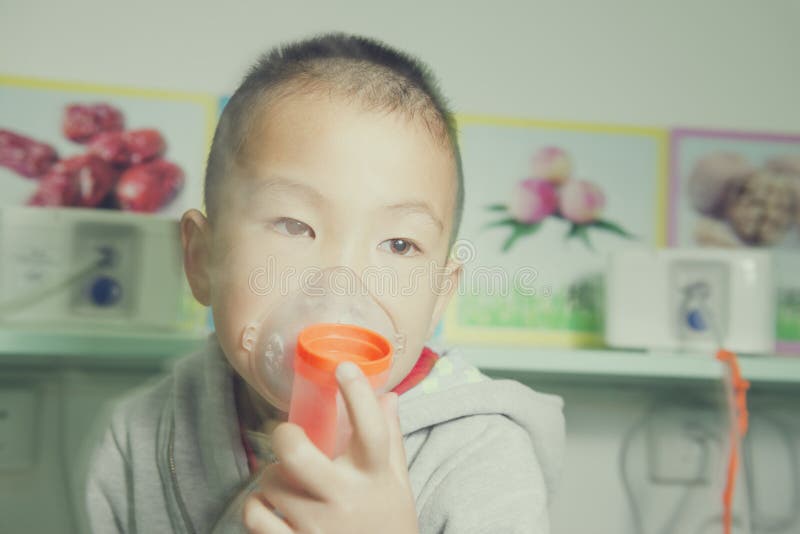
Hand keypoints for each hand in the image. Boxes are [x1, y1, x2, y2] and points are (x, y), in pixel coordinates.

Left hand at [242, 362, 418, 533]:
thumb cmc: (387, 522)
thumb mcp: (396, 482)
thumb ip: (391, 438)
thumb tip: (389, 394)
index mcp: (376, 477)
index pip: (371, 430)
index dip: (358, 394)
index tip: (343, 367)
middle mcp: (347, 501)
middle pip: (298, 455)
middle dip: (283, 435)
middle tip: (285, 434)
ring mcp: (318, 528)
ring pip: (271, 483)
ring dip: (272, 476)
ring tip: (285, 481)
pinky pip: (255, 516)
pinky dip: (255, 506)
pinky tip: (269, 506)